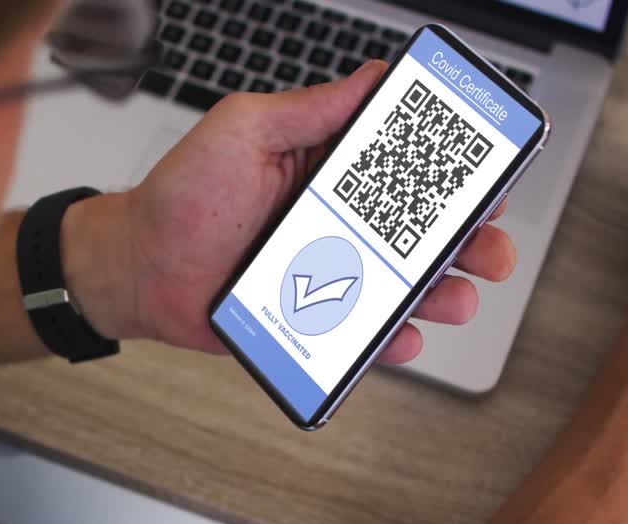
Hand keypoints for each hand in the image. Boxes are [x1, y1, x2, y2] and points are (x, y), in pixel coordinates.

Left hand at [66, 62, 515, 364]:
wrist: (138, 268)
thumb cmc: (181, 197)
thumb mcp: (242, 130)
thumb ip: (308, 109)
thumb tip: (373, 77)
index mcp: (330, 171)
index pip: (408, 167)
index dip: (454, 171)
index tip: (487, 173)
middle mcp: (338, 222)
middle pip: (423, 231)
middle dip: (470, 237)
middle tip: (489, 241)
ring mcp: (331, 274)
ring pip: (406, 286)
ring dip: (444, 291)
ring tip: (455, 294)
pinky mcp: (314, 320)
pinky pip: (364, 336)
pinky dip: (390, 342)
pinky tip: (401, 337)